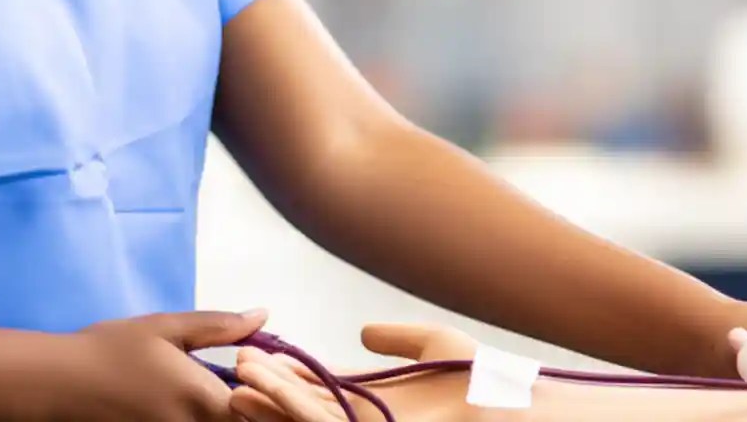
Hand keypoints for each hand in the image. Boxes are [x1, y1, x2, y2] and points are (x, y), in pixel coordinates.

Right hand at [65, 309, 266, 420]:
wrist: (57, 383)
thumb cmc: (111, 350)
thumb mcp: (167, 327)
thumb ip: (219, 326)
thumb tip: (262, 316)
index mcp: (202, 398)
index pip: (255, 410)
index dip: (260, 398)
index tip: (255, 383)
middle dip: (242, 411)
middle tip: (236, 391)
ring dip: (216, 417)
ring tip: (201, 399)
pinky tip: (182, 409)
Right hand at [230, 323, 477, 421]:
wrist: (509, 406)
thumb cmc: (483, 379)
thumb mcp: (436, 345)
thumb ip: (398, 339)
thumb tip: (363, 333)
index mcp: (377, 403)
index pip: (321, 391)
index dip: (289, 375)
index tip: (258, 356)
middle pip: (305, 408)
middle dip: (269, 391)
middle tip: (237, 368)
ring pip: (306, 420)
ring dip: (270, 401)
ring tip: (239, 382)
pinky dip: (292, 408)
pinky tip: (269, 391)